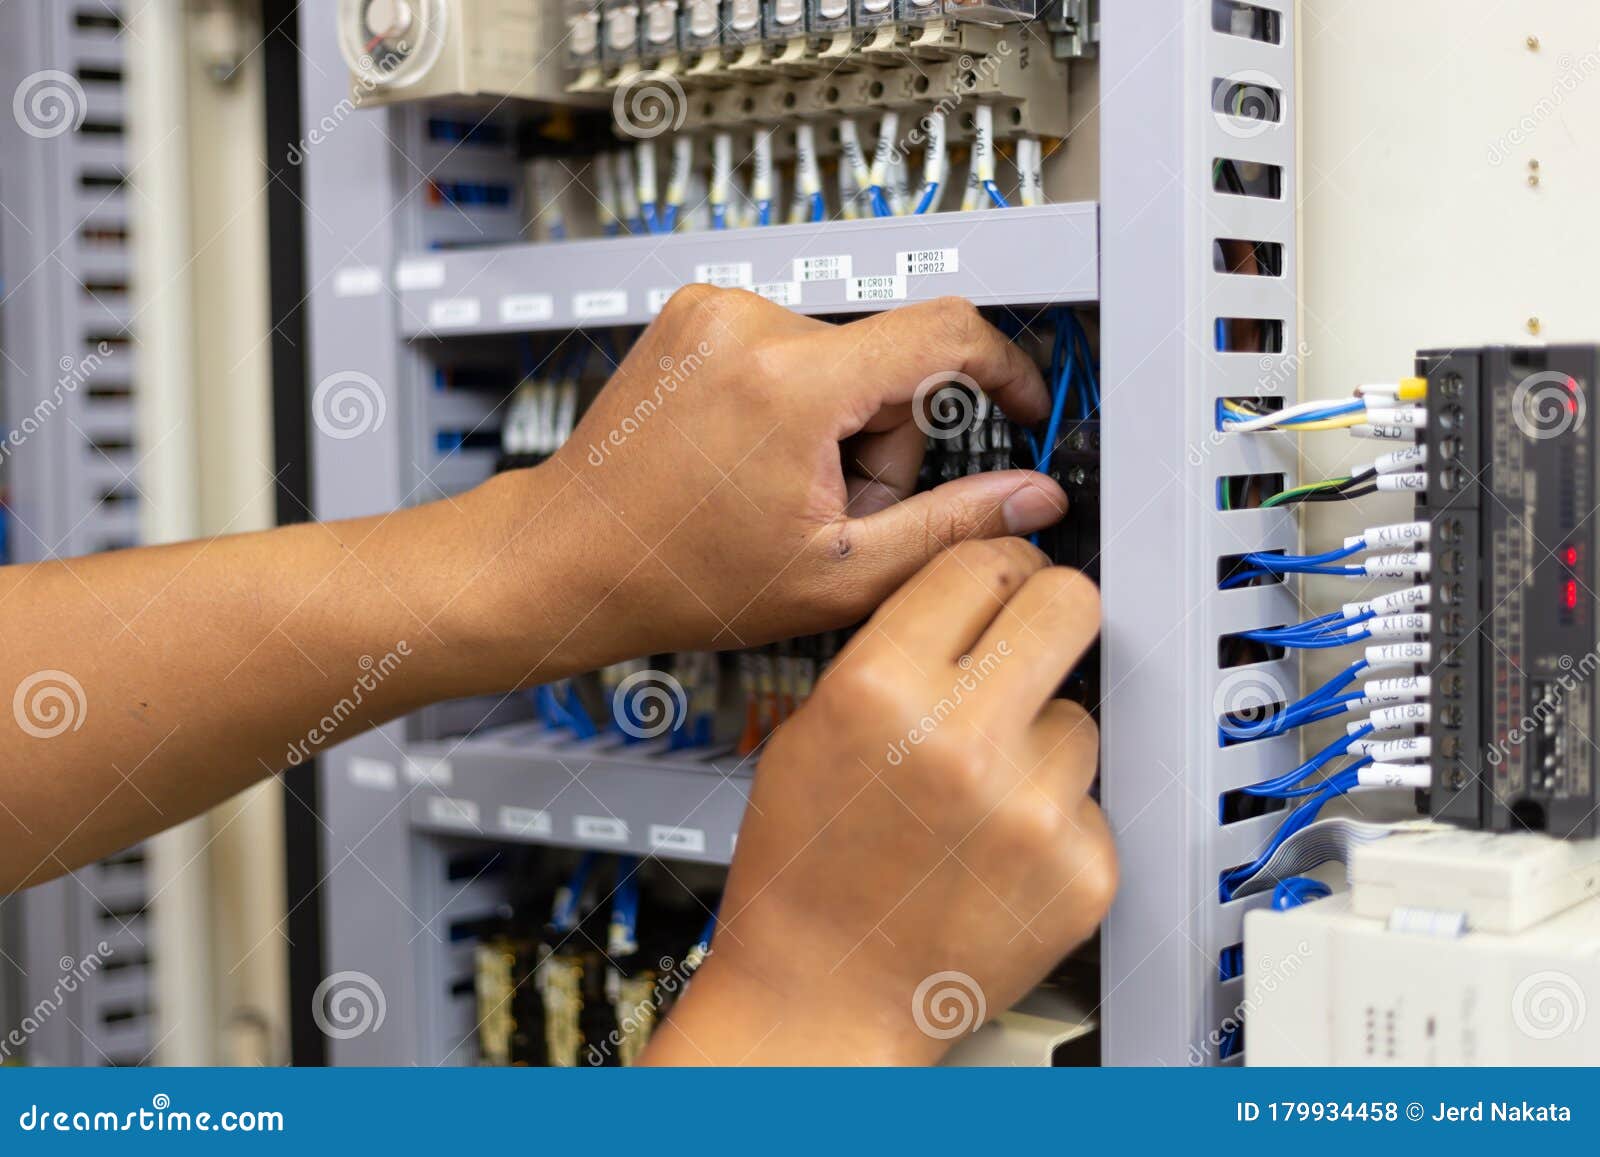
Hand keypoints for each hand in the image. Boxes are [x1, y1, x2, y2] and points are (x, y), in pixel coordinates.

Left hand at [471, 287, 1065, 675]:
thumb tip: (1030, 496)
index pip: (947, 333)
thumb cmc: (678, 574)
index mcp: (792, 382)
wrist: (572, 555)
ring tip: (779, 487)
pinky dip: (796, 399)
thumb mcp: (838, 575)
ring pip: (844, 357)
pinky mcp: (696, 313)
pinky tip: (752, 455)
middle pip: (891, 361)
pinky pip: (793, 345)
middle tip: (829, 508)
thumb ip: (951, 529)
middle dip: (886, 440)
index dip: (1005, 370)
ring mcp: (716, 310)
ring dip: (840, 422)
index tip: (1022, 404)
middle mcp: (750, 323)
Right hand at [641, 539, 1113, 1064]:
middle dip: (1050, 612)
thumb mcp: (811, 729)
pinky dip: (1057, 815)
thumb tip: (977, 588)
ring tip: (982, 794)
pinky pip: (1093, 797)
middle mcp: (962, 741)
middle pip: (1068, 604)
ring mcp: (1033, 809)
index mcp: (880, 690)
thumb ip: (895, 648)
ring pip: (1082, 713)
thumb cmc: (806, 870)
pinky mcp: (1083, 869)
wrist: (824, 995)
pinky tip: (1001, 850)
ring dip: (1043, 737)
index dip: (996, 568)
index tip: (1004, 580)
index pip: (983, 563)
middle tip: (1032, 642)